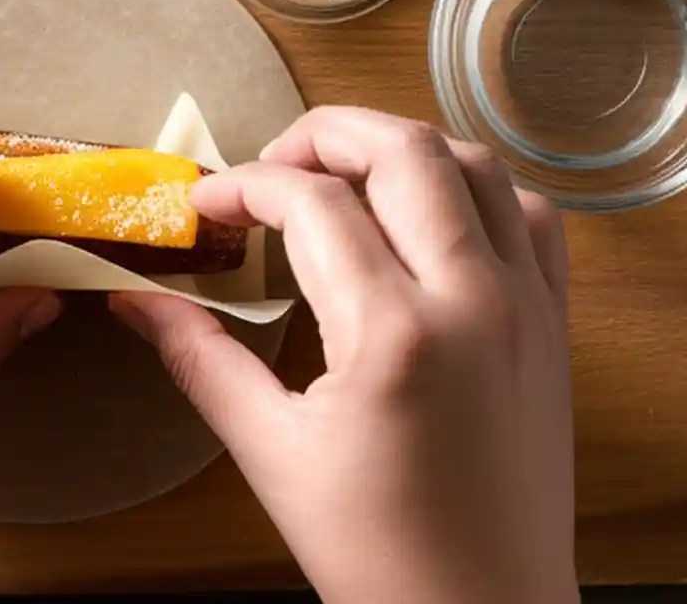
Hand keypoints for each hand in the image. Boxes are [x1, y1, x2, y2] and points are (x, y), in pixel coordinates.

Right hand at [110, 107, 575, 603]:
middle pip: (402, 151)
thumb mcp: (271, 452)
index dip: (245, 186)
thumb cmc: (376, 552)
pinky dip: (475, 186)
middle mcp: (473, 301)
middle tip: (268, 166)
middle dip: (321, 134)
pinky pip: (530, 214)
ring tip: (340, 174)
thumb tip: (134, 303)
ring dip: (400, 147)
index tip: (206, 205)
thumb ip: (199, 359)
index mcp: (393, 335)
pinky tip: (429, 211)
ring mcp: (526, 307)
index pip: (312, 205)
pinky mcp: (553, 325)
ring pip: (475, 165)